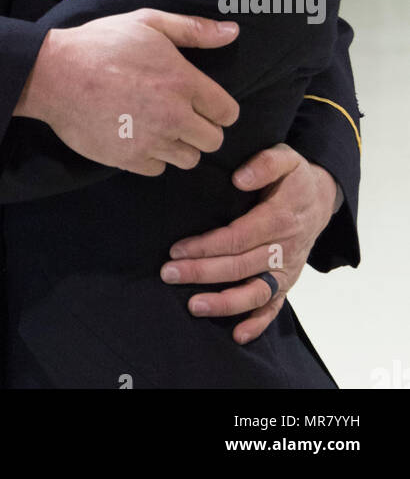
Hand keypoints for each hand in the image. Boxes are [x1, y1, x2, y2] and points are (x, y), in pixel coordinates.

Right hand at [14, 10, 238, 174]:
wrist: (55, 74)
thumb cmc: (102, 43)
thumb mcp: (148, 22)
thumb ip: (194, 29)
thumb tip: (233, 33)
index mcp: (183, 82)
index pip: (228, 113)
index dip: (219, 108)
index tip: (203, 103)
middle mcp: (174, 116)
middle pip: (213, 141)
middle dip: (202, 129)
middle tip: (181, 114)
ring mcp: (152, 141)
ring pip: (189, 159)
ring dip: (180, 145)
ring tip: (159, 125)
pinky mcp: (129, 160)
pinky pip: (159, 169)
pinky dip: (153, 156)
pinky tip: (137, 135)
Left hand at [160, 143, 338, 342]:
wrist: (322, 197)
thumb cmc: (294, 176)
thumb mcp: (286, 157)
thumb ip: (264, 163)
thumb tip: (239, 178)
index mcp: (279, 218)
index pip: (237, 237)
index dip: (206, 246)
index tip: (176, 249)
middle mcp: (284, 248)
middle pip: (239, 266)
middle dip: (202, 273)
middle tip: (168, 274)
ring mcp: (287, 268)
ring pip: (255, 292)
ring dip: (224, 303)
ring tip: (193, 306)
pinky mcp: (288, 281)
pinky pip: (275, 307)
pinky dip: (258, 323)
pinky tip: (237, 335)